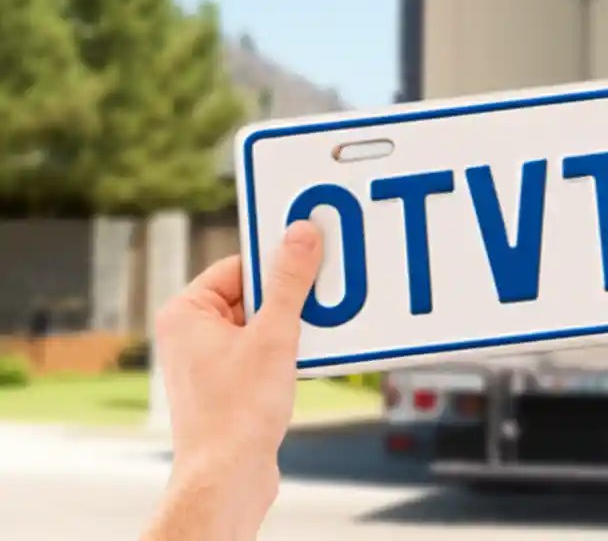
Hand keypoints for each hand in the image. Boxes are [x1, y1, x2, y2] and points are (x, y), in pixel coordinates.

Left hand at [143, 221, 322, 540]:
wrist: (229, 477)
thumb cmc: (237, 412)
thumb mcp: (274, 334)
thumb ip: (290, 281)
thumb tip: (301, 233)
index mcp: (185, 312)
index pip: (239, 266)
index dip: (277, 268)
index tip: (312, 263)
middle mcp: (190, 333)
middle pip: (253, 294)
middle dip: (289, 302)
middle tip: (317, 305)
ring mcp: (207, 361)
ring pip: (262, 325)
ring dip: (291, 330)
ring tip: (307, 343)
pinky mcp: (226, 384)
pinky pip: (262, 352)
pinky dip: (286, 353)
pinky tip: (304, 364)